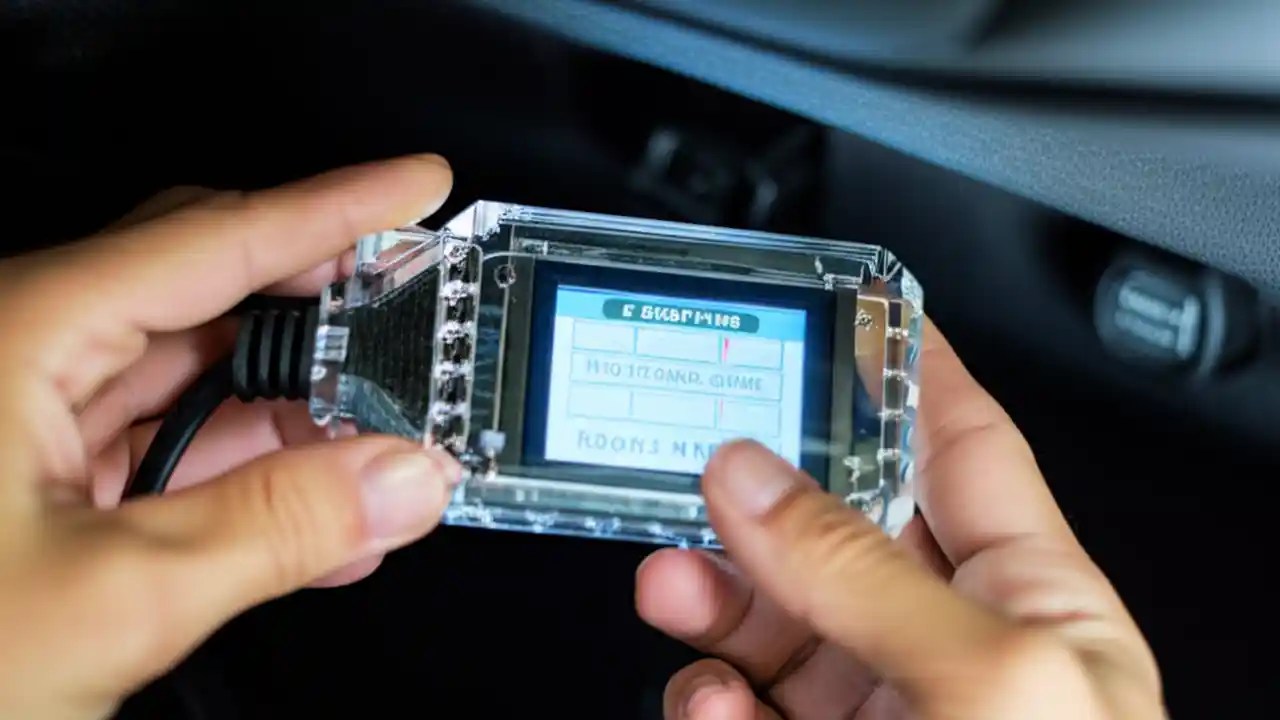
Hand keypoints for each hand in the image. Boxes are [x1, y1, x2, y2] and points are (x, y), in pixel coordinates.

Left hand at [0, 155, 458, 719]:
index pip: (214, 241)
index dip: (334, 207)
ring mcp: (26, 422)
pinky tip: (327, 513)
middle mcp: (18, 356)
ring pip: (195, 380)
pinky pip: (172, 452)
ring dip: (301, 413)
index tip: (416, 185)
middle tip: (419, 306)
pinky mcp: (39, 488)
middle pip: (208, 292)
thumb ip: (280, 528)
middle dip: (324, 307)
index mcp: (15, 336)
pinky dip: (254, 478)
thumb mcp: (112, 600)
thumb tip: (405, 478)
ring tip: (395, 435)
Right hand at [636, 322, 1165, 718]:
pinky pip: (743, 709)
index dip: (903, 364)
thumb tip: (753, 474)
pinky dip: (708, 701)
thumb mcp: (982, 681)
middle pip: (837, 526)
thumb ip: (858, 572)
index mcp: (1030, 598)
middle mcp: (951, 648)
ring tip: (672, 589)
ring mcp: (879, 714)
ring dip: (710, 597)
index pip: (962, 441)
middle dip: (761, 494)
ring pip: (772, 620)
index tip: (838, 305)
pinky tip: (710, 708)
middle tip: (696, 468)